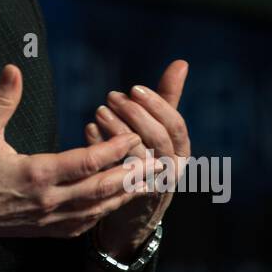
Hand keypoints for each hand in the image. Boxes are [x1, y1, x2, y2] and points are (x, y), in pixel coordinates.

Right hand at [0, 64, 157, 244]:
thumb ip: (2, 100)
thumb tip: (13, 68)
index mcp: (36, 174)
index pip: (87, 162)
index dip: (115, 148)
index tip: (134, 134)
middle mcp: (49, 201)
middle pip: (103, 189)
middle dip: (131, 173)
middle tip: (155, 157)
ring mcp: (49, 220)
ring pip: (98, 209)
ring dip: (124, 194)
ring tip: (146, 178)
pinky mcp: (46, 231)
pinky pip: (84, 223)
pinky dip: (104, 211)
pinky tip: (114, 200)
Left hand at [84, 60, 190, 260]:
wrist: (135, 208)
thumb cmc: (149, 155)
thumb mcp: (160, 127)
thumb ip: (168, 97)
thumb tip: (181, 63)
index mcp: (182, 151)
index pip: (175, 125)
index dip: (156, 105)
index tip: (135, 88)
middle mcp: (171, 169)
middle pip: (156, 140)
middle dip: (134, 115)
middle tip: (112, 96)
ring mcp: (150, 185)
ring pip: (135, 156)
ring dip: (116, 131)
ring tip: (99, 111)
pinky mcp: (126, 196)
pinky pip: (113, 171)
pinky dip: (100, 149)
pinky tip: (88, 129)